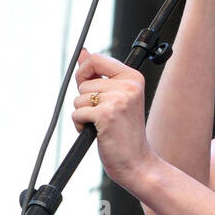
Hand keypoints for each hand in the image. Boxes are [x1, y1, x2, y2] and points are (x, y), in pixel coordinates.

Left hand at [72, 48, 157, 191]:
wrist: (137, 162)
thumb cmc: (125, 133)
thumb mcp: (117, 98)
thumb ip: (99, 74)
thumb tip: (83, 52)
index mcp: (133, 78)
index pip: (96, 58)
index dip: (84, 72)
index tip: (88, 87)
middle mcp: (128, 86)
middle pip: (84, 81)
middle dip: (85, 100)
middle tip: (103, 114)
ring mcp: (118, 100)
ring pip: (79, 98)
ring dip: (83, 114)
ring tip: (101, 125)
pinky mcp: (106, 115)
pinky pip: (77, 113)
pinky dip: (81, 126)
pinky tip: (97, 133)